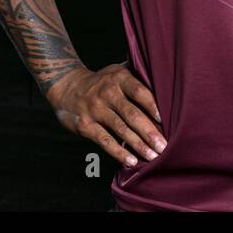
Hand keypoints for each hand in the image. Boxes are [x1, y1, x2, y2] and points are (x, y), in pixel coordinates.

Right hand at [47, 63, 165, 167]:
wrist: (67, 87)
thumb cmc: (101, 82)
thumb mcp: (116, 71)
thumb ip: (137, 76)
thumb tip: (166, 82)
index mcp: (119, 78)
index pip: (139, 91)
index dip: (152, 106)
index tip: (164, 120)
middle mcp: (107, 93)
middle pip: (132, 114)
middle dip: (149, 132)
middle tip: (164, 146)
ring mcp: (95, 110)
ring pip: (121, 130)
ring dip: (138, 145)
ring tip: (152, 156)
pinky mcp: (86, 125)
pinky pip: (105, 141)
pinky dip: (119, 152)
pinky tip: (131, 161)